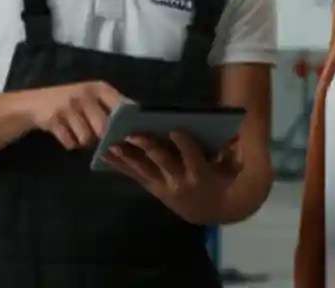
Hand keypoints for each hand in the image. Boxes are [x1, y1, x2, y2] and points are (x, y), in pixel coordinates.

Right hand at [23, 80, 125, 149]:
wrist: (35, 103)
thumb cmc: (71, 101)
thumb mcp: (92, 96)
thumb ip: (111, 106)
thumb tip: (133, 126)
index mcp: (99, 87)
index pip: (122, 106)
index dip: (126, 123)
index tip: (126, 133)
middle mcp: (85, 94)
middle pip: (104, 127)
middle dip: (102, 138)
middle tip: (99, 138)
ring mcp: (69, 107)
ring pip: (87, 138)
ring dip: (85, 141)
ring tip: (80, 133)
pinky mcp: (55, 121)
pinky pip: (71, 143)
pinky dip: (71, 143)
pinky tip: (67, 133)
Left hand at [103, 131, 242, 224]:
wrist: (213, 210)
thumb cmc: (221, 177)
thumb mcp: (228, 165)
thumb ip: (225, 146)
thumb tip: (227, 122)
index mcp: (201, 173)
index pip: (193, 157)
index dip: (185, 145)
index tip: (175, 130)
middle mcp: (180, 182)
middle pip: (163, 163)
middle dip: (148, 148)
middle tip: (133, 134)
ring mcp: (164, 187)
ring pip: (144, 170)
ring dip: (127, 157)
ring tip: (111, 144)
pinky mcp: (154, 189)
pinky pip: (136, 176)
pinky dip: (121, 165)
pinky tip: (106, 155)